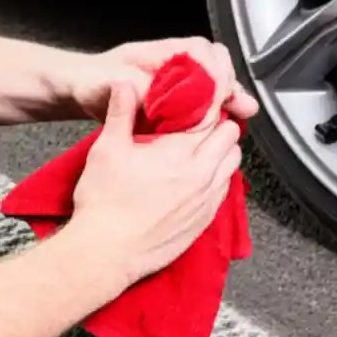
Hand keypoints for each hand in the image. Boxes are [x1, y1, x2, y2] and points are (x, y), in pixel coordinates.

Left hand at [59, 36, 259, 127]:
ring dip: (228, 98)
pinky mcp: (176, 97)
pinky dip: (217, 109)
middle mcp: (176, 62)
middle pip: (216, 64)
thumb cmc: (91, 82)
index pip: (203, 52)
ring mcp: (178, 78)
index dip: (216, 73)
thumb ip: (136, 90)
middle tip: (240, 107)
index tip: (220, 95)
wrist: (79, 91)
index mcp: (163, 52)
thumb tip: (160, 96)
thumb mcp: (109, 85)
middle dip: (229, 85)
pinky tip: (225, 123)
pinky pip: (204, 99)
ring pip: (214, 81)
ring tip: (242, 114)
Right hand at [68, 83, 242, 285]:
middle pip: (231, 137)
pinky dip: (218, 178)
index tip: (195, 106)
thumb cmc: (103, 202)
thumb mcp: (106, 149)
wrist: (105, 254)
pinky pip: (225, 190)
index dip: (206, 107)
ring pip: (233, 163)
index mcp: (181, 151)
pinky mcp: (205, 220)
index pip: (214, 117)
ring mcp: (207, 199)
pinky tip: (198, 178)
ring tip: (200, 151)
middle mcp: (202, 173)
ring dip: (222, 153)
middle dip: (218, 127)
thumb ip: (120, 112)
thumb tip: (124, 83)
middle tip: (198, 126)